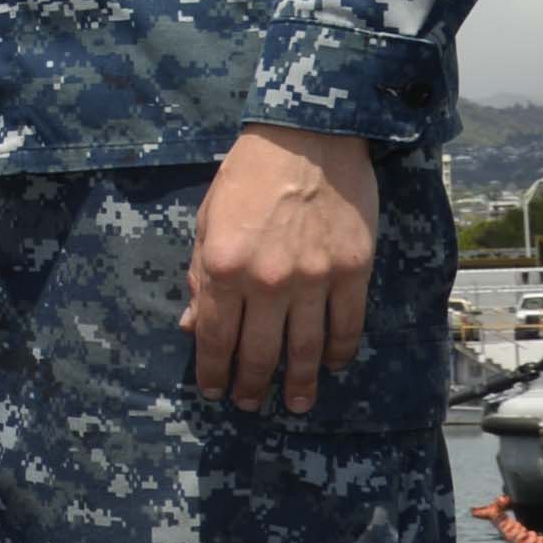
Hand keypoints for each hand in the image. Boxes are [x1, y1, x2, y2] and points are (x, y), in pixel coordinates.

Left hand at [187, 125, 377, 412]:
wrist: (308, 136)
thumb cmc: (249, 174)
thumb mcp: (207, 220)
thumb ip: (199, 274)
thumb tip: (190, 323)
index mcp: (223, 267)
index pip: (214, 336)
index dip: (212, 370)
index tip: (213, 390)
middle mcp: (267, 281)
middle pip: (259, 352)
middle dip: (252, 385)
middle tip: (251, 405)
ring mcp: (314, 279)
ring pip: (307, 349)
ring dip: (301, 382)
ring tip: (298, 404)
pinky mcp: (352, 271)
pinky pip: (348, 325)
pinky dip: (341, 352)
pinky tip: (335, 366)